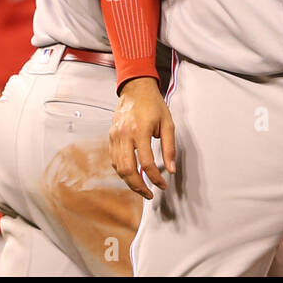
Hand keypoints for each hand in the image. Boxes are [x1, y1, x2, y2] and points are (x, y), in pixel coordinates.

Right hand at [109, 76, 175, 198]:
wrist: (136, 88)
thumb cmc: (153, 104)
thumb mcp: (168, 124)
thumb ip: (170, 148)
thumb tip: (171, 170)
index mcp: (140, 131)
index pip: (147, 163)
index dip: (156, 178)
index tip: (163, 185)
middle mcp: (124, 135)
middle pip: (128, 170)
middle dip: (139, 186)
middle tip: (149, 194)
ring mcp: (115, 136)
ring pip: (118, 167)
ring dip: (130, 181)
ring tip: (142, 187)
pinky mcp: (110, 136)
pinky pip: (114, 159)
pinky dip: (122, 170)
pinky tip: (132, 174)